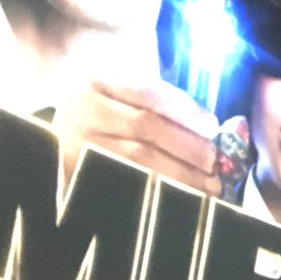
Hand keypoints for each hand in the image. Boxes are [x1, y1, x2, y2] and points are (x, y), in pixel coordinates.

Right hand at [54, 79, 223, 195]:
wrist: (56, 141)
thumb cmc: (103, 118)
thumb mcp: (122, 99)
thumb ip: (163, 106)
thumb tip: (223, 129)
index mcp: (96, 82)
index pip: (147, 92)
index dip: (185, 110)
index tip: (213, 127)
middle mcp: (82, 110)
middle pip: (145, 126)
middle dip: (188, 145)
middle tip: (217, 162)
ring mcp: (77, 144)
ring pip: (139, 159)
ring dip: (181, 174)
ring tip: (210, 185)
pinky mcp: (80, 175)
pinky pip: (130, 183)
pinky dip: (162, 190)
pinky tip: (187, 197)